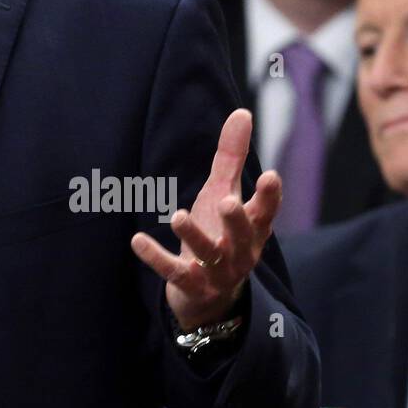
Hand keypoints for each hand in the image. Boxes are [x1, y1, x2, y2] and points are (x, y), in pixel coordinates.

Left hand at [131, 108, 280, 329]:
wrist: (207, 295)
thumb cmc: (219, 232)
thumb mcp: (224, 192)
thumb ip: (232, 156)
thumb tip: (242, 112)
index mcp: (252, 229)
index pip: (266, 213)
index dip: (270, 197)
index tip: (271, 176)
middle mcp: (239, 252)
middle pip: (242, 237)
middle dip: (236, 221)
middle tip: (226, 202)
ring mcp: (216, 272)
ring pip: (209, 255)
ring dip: (194, 237)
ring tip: (177, 216)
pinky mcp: (190, 285)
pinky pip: (173, 272)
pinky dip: (156, 257)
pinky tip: (137, 240)